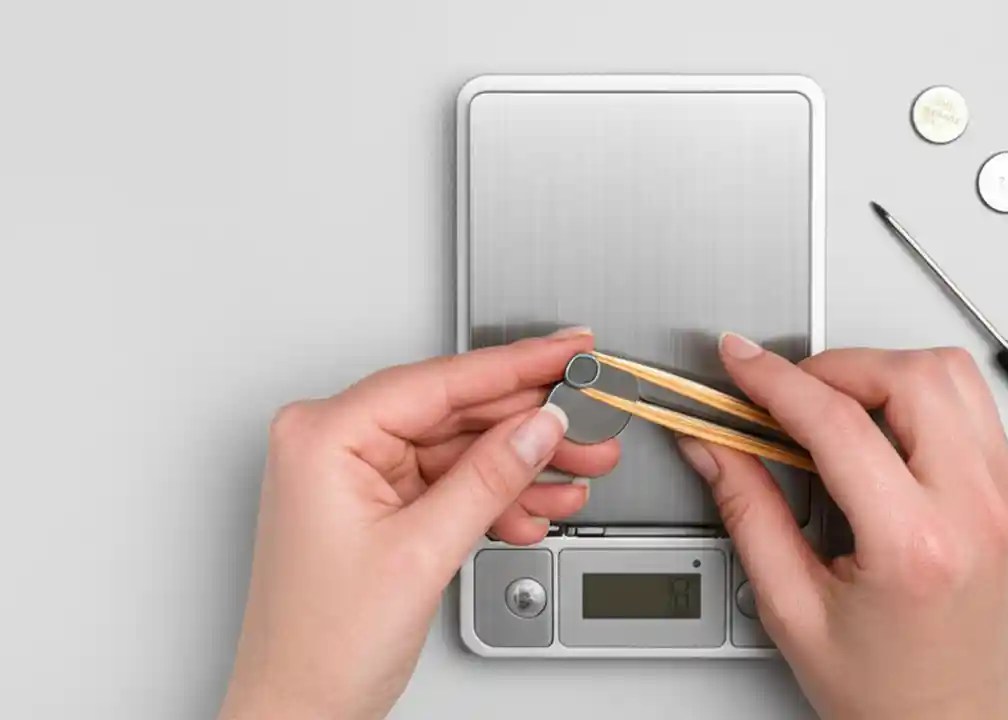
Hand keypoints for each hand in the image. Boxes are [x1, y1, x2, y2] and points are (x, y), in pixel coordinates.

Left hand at [219, 329, 617, 719]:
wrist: (299, 713)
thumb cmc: (321, 645)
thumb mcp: (422, 552)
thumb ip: (490, 477)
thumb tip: (540, 423)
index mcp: (324, 435)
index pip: (440, 381)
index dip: (517, 365)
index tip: (570, 351)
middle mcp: (334, 443)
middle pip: (455, 412)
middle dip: (530, 425)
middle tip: (592, 421)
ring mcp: (356, 473)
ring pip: (461, 448)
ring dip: (522, 466)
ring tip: (579, 470)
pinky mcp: (377, 502)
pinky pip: (449, 481)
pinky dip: (495, 496)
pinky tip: (537, 508)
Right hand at [678, 334, 1007, 719]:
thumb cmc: (884, 688)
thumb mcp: (791, 607)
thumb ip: (747, 511)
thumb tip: (713, 445)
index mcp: (916, 547)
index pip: (839, 424)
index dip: (776, 380)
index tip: (740, 362)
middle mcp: (976, 510)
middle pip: (912, 375)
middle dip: (836, 367)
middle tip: (789, 395)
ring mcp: (1007, 495)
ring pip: (952, 373)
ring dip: (883, 373)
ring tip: (835, 409)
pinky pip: (971, 403)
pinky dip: (918, 397)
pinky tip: (881, 431)